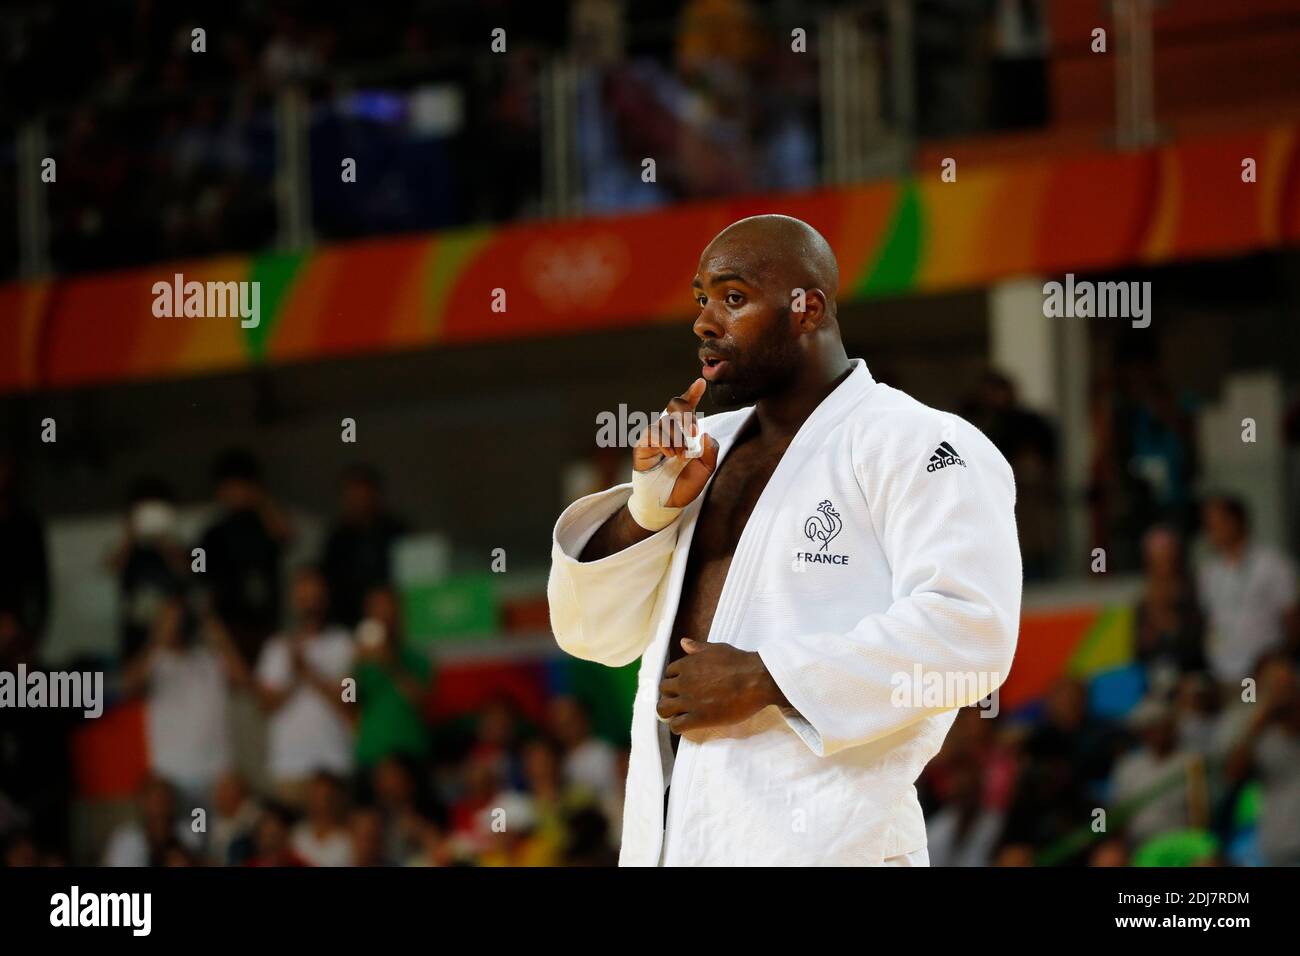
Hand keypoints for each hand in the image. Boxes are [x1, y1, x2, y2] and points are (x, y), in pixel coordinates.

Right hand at [635, 379, 719, 507]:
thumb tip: (703, 433)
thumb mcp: (705, 469)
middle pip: (675, 405)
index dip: (693, 393)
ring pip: (666, 421)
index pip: (688, 408)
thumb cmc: (684, 485)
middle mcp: (669, 430)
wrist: (667, 504)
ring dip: (677, 437)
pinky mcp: (642, 445)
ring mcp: (655, 436)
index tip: (701, 382)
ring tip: (681, 457)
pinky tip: (669, 455)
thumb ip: (710, 450)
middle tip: (693, 432)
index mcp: (686, 432)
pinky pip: (653, 432)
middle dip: (686, 414)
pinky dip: (664, 442)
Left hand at [656, 639, 786, 733]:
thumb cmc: (739, 663)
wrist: (755, 680)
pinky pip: (676, 725)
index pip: (669, 673)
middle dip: (670, 695)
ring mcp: (689, 701)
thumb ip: (698, 648)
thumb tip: (683, 642)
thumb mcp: (716, 649)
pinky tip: (685, 725)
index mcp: (687, 665)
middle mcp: (683, 682)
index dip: (674, 680)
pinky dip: (677, 726)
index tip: (681, 686)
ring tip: (677, 714)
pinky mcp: (698, 718)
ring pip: (663, 709)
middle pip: (663, 690)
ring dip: (668, 712)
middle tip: (680, 701)